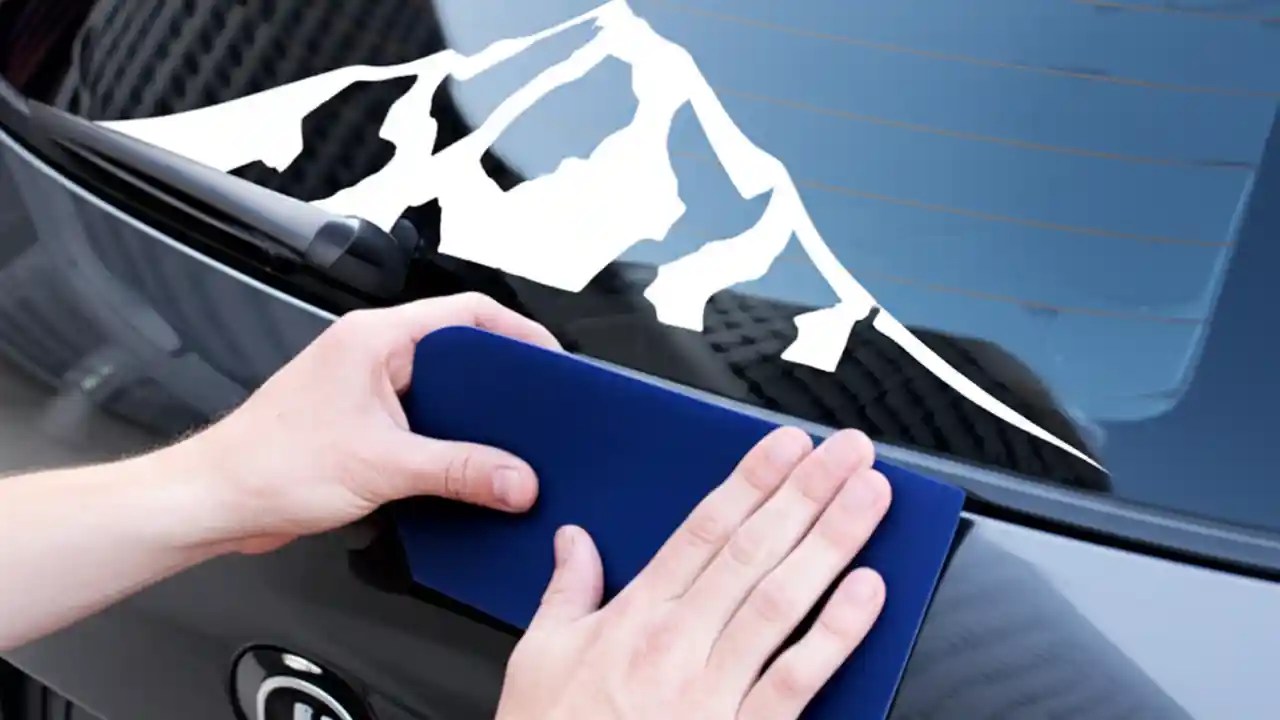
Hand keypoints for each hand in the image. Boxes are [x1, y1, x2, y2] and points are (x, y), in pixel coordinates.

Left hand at [151, 292, 559, 554]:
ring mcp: (365, 388)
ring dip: (473, 418)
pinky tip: (465, 470)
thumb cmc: (268, 464)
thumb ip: (460, 471)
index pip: (468, 313)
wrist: (216, 501)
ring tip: (507, 442)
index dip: (519, 331)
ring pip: (442, 390)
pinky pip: (422, 423)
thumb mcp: (383, 466)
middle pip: (460, 351)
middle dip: (502, 380)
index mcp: (376, 338)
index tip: (552, 360)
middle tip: (538, 406)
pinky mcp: (361, 423)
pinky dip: (448, 443)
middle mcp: (371, 354)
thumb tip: (516, 479)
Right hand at [496, 428, 890, 719]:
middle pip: (753, 550)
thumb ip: (565, 591)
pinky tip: (866, 592)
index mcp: (635, 615)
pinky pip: (795, 679)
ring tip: (869, 498)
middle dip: (807, 493)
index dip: (752, 480)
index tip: (788, 446)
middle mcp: (678, 642)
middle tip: (849, 453)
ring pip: (781, 598)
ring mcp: (712, 689)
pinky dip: (834, 634)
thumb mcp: (539, 657)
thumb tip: (573, 541)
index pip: (705, 529)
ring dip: (831, 541)